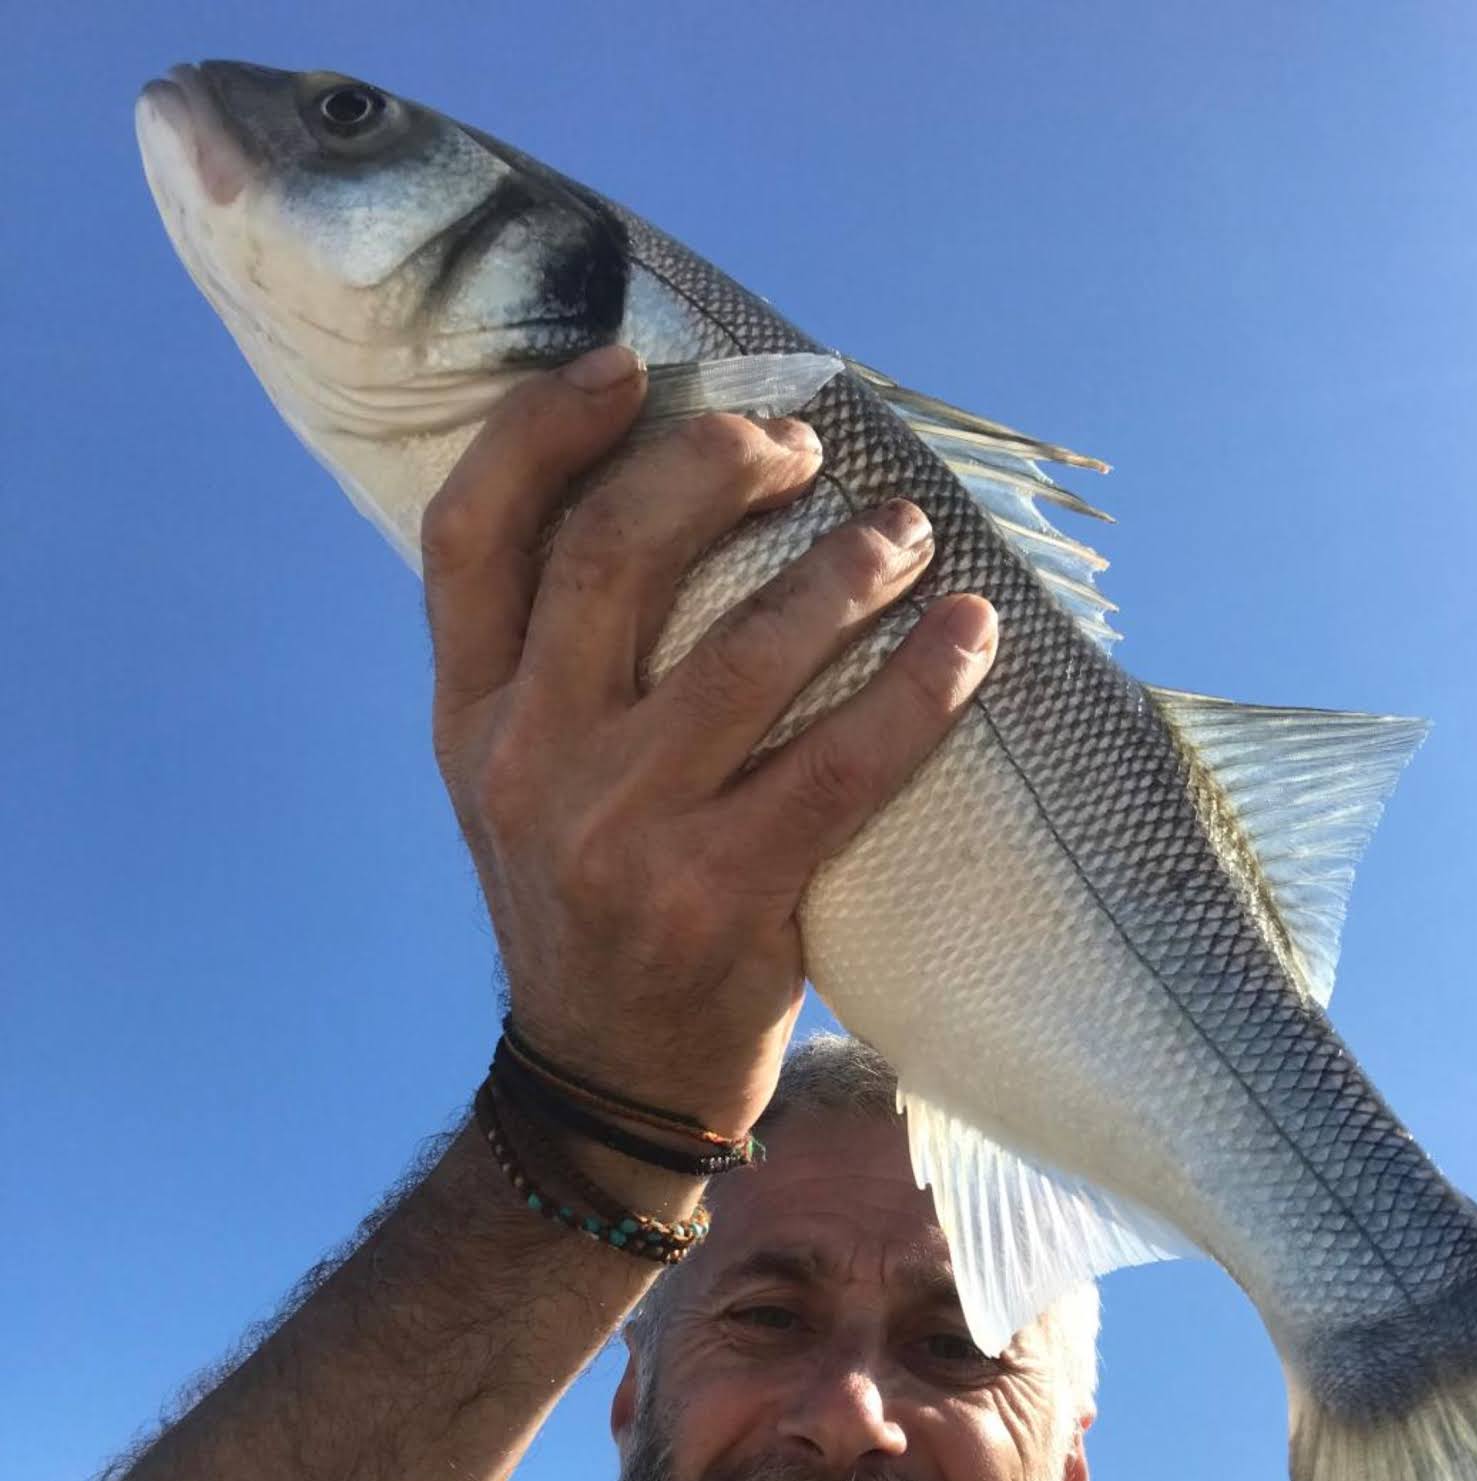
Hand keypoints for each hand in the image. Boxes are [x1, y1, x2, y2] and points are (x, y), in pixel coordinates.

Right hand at [425, 344, 997, 1141]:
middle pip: (613, 553)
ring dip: (846, 564)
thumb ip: (549, 660)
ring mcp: (619, 833)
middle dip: (720, 462)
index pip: (471, 534)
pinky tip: (968, 636)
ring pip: (747, 646)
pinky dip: (920, 682)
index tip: (628, 366)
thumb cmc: (584, 901)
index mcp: (467, 718)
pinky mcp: (720, 895)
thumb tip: (652, 488)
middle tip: (798, 445)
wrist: (607, 1078)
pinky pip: (845, 759)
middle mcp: (523, 763)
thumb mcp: (517, 781)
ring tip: (903, 534)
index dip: (542, 428)